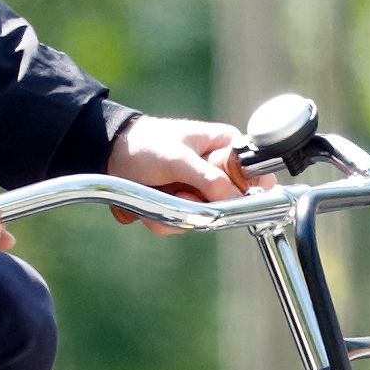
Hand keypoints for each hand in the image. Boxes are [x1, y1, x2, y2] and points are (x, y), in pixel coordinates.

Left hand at [105, 115, 273, 234]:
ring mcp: (201, 191)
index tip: (230, 201)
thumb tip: (234, 200)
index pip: (259, 176)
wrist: (110, 154)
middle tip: (180, 191)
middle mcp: (219, 171)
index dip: (249, 193)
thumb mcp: (177, 158)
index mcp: (227, 147)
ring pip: (204, 221)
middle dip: (201, 205)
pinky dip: (163, 219)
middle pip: (231, 207)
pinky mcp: (183, 206)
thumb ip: (207, 178)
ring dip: (177, 212)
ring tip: (161, 191)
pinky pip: (182, 225)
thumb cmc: (145, 144)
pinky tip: (152, 199)